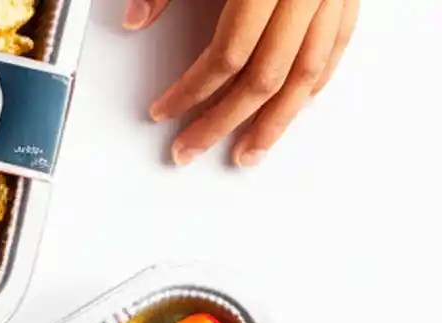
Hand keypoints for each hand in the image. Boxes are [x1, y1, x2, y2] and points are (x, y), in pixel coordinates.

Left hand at [125, 0, 358, 166]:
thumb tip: (135, 19)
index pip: (226, 57)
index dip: (191, 91)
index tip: (163, 111)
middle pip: (264, 77)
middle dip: (223, 121)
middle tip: (190, 149)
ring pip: (306, 74)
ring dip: (274, 123)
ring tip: (247, 154)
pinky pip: (335, 49)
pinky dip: (311, 85)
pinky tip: (290, 110)